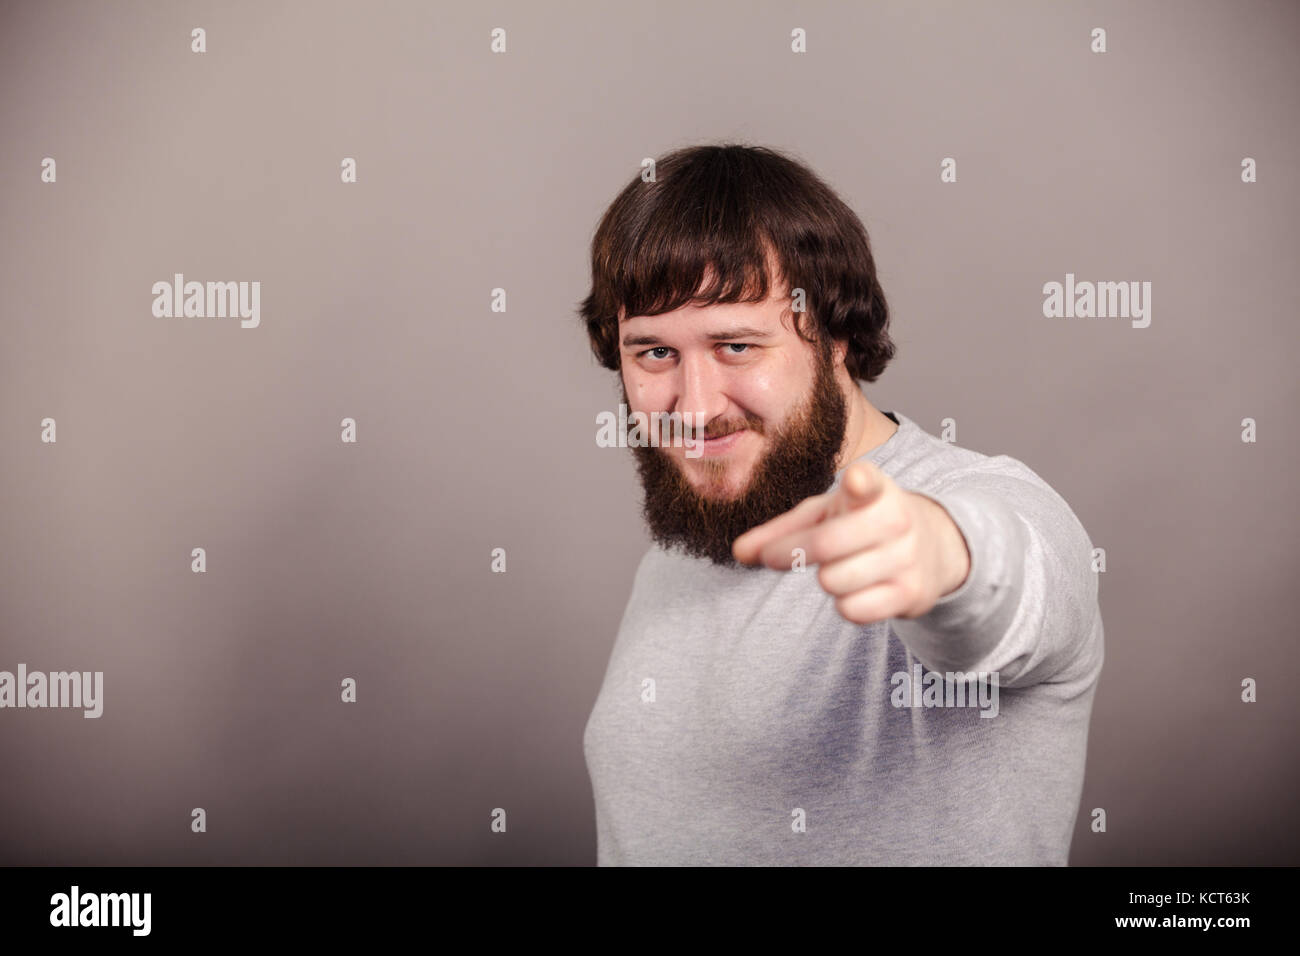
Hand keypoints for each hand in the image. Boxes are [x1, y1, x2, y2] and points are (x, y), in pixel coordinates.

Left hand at [731, 460, 970, 623]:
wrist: (934, 546)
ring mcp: (907, 557)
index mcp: (873, 489)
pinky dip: (845, 604)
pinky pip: (853, 610)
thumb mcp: (824, 514)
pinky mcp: (912, 593)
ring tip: (840, 566)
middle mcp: (896, 519)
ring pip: (834, 581)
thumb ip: (779, 531)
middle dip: (791, 554)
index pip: (870, 484)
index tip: (857, 481)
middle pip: (825, 545)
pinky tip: (857, 589)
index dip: (861, 484)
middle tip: (776, 557)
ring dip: (825, 579)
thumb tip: (738, 552)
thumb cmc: (860, 523)